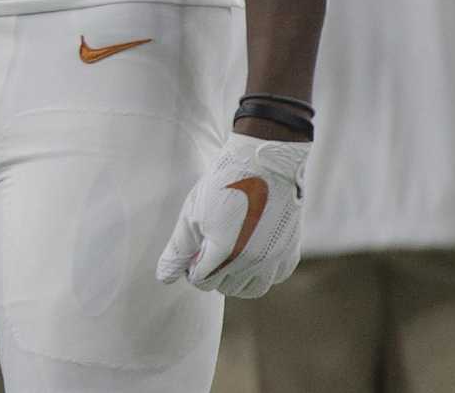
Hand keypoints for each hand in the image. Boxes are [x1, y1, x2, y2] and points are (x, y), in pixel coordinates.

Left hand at [156, 133, 307, 298]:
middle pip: (226, 288)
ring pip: (253, 289)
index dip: (191, 268)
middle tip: (207, 250)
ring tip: (226, 255)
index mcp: (225, 253)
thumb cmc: (222, 185)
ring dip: (236, 279)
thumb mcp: (192, 215)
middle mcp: (253, 262)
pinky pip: (275, 277)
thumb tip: (163, 278)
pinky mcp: (290, 251)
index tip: (192, 249)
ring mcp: (275, 258)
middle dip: (212, 274)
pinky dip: (261, 272)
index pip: (202, 281)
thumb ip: (178, 251)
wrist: (263, 164)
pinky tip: (250, 251)